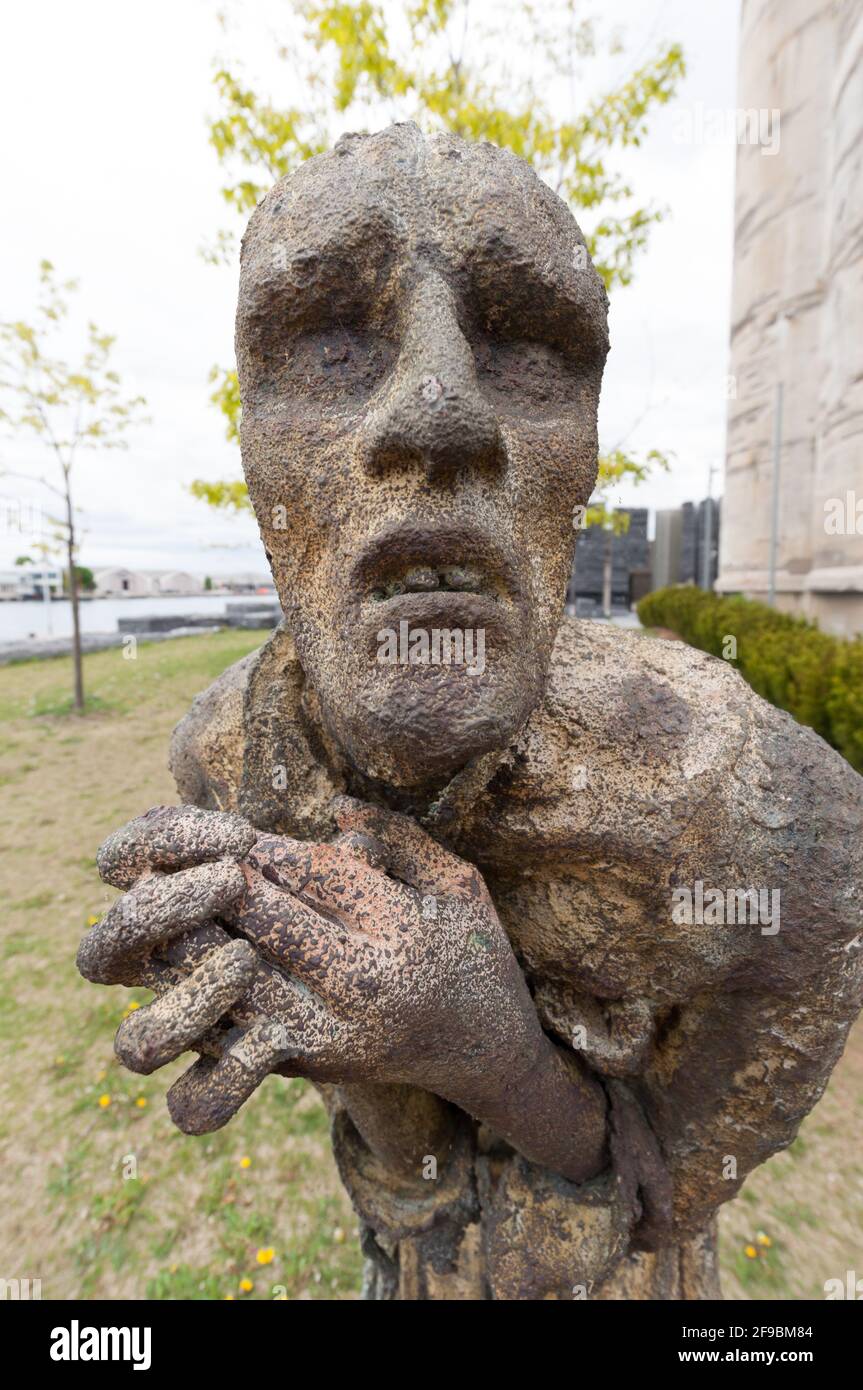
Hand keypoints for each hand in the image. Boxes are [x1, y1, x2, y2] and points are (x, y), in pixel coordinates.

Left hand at [79, 800, 606, 1182]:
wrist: (488, 1056)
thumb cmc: (475, 954)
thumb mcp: (458, 883)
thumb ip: (400, 838)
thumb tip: (333, 806)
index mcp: (398, 933)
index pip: (309, 874)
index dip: (256, 846)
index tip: (224, 828)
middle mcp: (360, 987)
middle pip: (263, 921)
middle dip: (218, 883)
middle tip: (179, 856)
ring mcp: (330, 1034)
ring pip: (237, 980)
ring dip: (195, 937)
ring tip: (164, 904)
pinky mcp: (308, 1065)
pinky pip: (237, 1036)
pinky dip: (204, 999)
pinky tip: (186, 965)